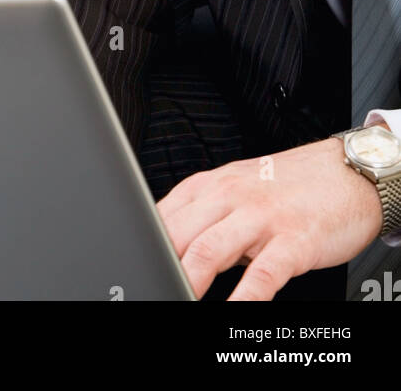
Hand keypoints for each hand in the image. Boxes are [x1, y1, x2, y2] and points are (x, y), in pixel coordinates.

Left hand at [157, 136, 383, 299]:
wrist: (347, 172)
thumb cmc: (289, 186)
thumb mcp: (237, 189)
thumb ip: (203, 215)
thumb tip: (165, 247)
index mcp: (210, 186)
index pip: (162, 216)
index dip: (144, 246)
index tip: (137, 268)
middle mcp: (230, 197)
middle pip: (177, 233)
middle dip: (159, 266)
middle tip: (152, 286)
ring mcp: (261, 217)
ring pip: (210, 249)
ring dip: (189, 280)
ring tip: (178, 300)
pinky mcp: (294, 240)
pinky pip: (263, 273)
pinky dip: (245, 298)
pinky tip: (234, 312)